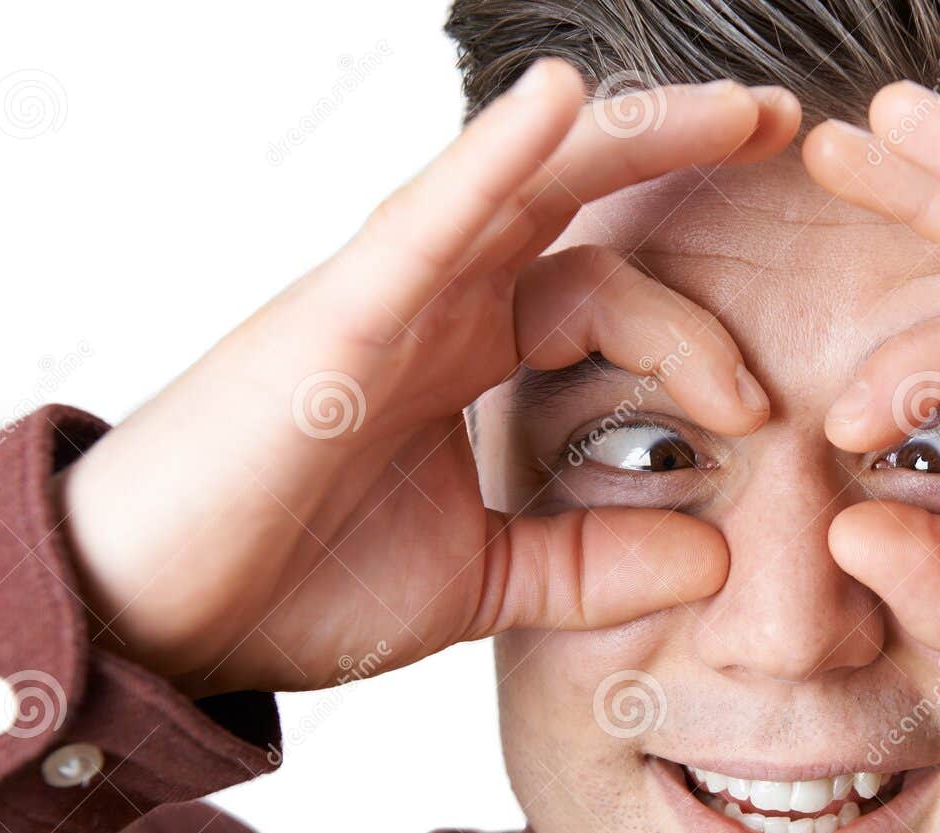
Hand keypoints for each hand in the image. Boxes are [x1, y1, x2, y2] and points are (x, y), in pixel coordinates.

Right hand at [61, 62, 796, 694]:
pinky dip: (490, 160)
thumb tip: (712, 555)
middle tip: (778, 126)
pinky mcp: (334, 316)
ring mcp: (385, 298)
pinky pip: (423, 220)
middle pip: (570, 203)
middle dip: (676, 154)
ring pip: (515, 185)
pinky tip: (556, 103)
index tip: (756, 411)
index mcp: (466, 357)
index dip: (692, 338)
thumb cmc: (294, 585)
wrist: (162, 622)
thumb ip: (590, 565)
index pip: (601, 298)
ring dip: (623, 135)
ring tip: (730, 108)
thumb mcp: (483, 578)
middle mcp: (434, 307)